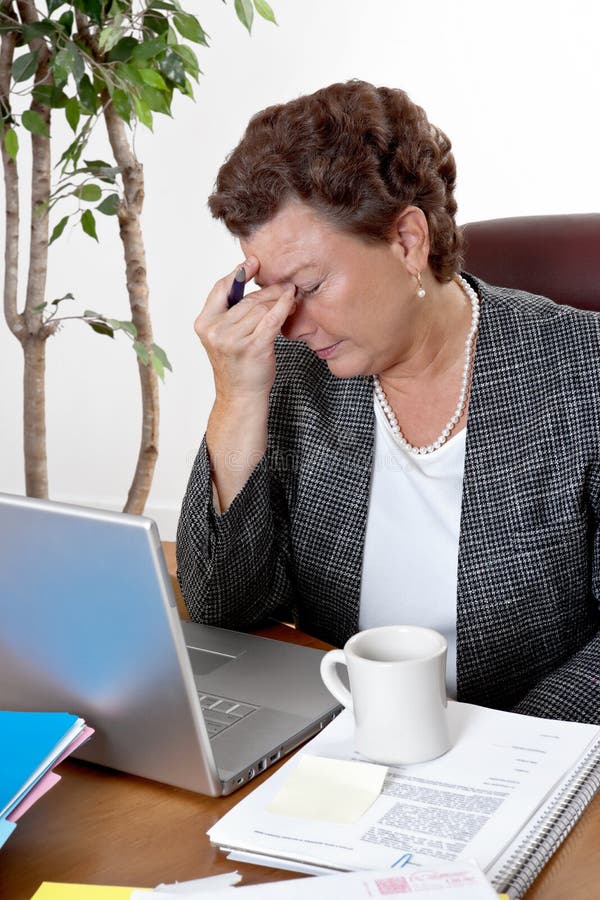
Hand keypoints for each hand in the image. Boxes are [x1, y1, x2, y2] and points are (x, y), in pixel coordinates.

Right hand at [195, 256, 296, 402]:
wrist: (241, 396)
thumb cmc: (237, 365)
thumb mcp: (224, 336)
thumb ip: (231, 312)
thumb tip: (248, 279)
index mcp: (204, 323)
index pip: (221, 289)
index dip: (238, 273)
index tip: (254, 262)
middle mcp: (216, 331)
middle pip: (246, 299)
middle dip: (268, 290)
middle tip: (284, 284)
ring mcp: (233, 340)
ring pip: (260, 308)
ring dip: (278, 300)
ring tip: (290, 297)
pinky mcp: (253, 347)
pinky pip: (272, 319)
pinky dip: (284, 307)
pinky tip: (292, 301)